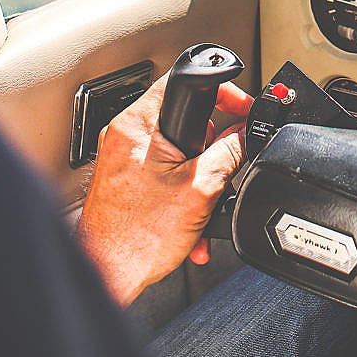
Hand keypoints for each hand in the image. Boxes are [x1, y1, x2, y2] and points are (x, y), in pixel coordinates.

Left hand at [75, 68, 254, 306]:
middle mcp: (125, 135)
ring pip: (178, 148)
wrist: (108, 275)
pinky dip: (184, 189)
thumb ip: (231, 152)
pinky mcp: (125, 178)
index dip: (222, 92)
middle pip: (186, 117)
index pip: (185, 81)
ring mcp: (123, 158)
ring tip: (202, 201)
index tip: (241, 110)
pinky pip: (165, 170)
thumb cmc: (136, 240)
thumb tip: (248, 134)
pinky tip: (190, 217)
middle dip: (211, 146)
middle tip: (219, 168)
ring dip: (199, 174)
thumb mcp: (202, 188)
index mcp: (138, 125)